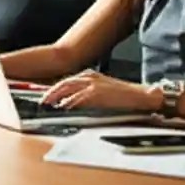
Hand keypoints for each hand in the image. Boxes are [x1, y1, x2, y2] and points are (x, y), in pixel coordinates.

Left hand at [39, 69, 160, 111]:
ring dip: (56, 97)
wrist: (141, 95)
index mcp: (90, 75)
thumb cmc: (124, 96)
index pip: (67, 81)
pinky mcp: (96, 93)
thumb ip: (87, 93)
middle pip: (64, 83)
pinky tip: (64, 108)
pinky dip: (69, 103)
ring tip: (49, 105)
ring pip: (67, 88)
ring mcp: (92, 84)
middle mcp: (89, 77)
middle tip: (43, 102)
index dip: (55, 89)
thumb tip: (72, 103)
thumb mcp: (102, 89)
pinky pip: (78, 98)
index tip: (47, 97)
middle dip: (51, 93)